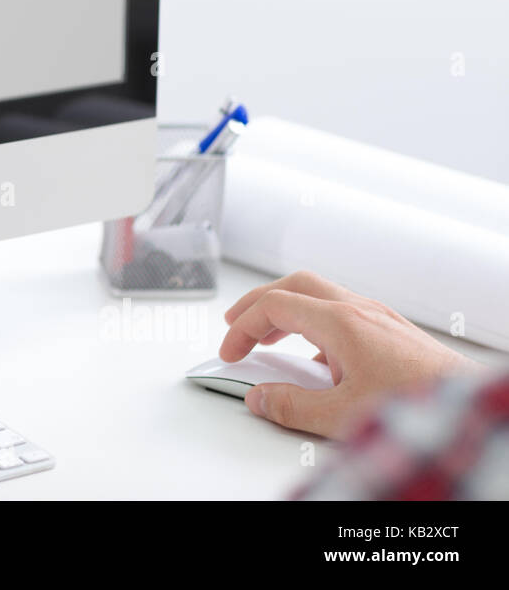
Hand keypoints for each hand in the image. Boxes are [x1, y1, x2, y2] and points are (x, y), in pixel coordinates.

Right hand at [220, 271, 477, 439]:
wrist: (469, 406)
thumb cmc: (416, 405)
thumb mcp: (341, 415)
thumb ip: (291, 406)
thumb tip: (260, 397)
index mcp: (341, 322)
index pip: (274, 306)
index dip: (242, 327)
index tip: (230, 352)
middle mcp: (360, 310)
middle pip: (295, 286)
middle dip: (259, 302)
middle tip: (236, 324)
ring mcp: (378, 317)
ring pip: (320, 294)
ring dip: (287, 310)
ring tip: (269, 338)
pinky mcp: (392, 330)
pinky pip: (342, 311)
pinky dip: (314, 322)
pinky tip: (316, 356)